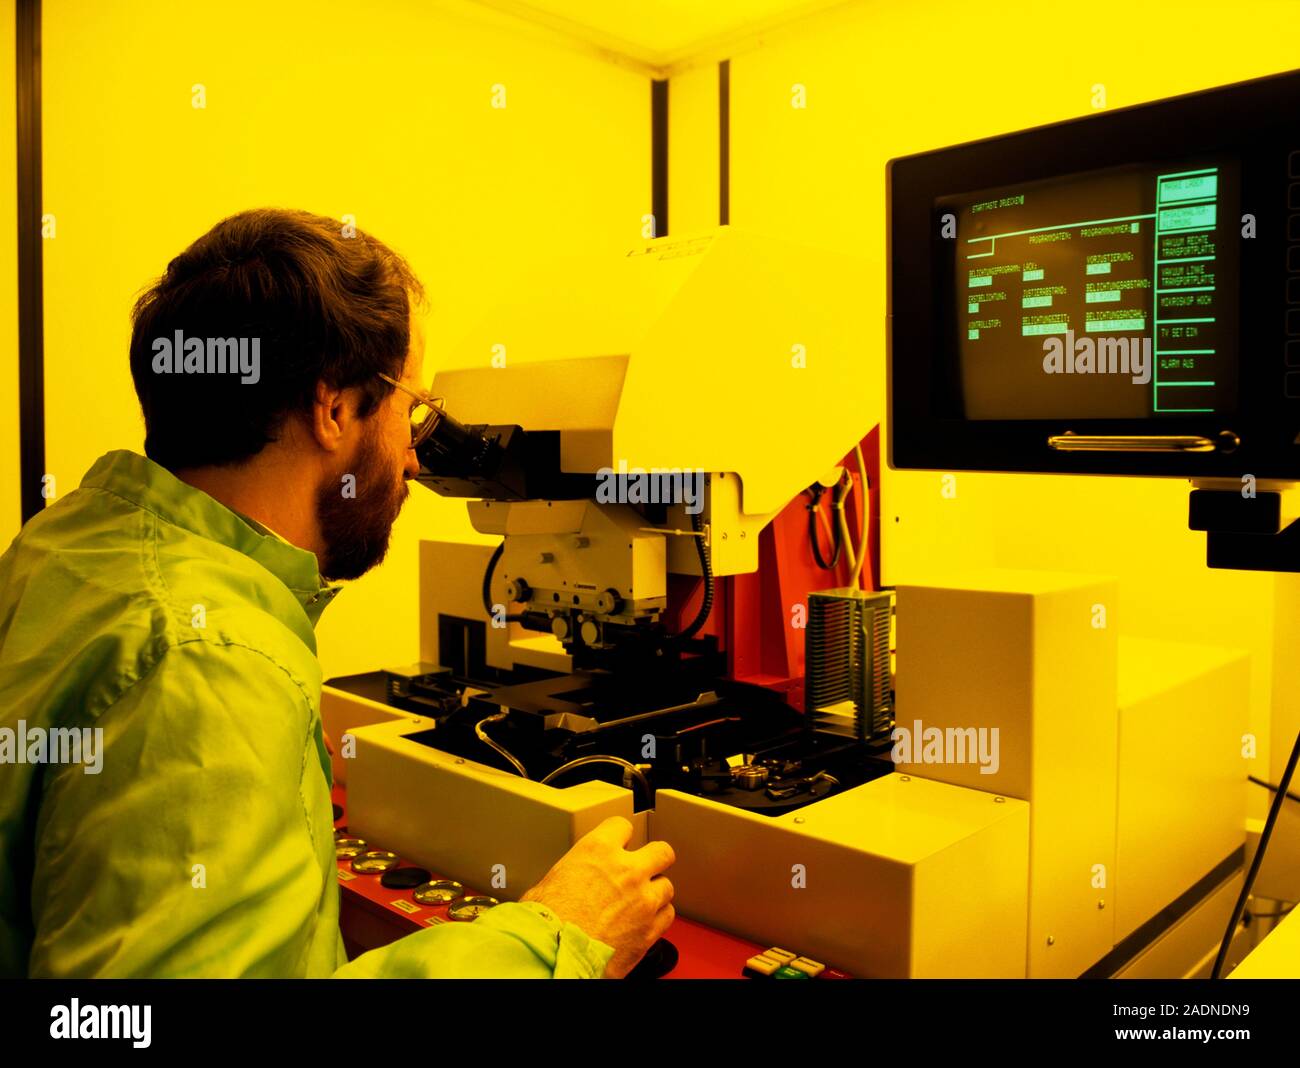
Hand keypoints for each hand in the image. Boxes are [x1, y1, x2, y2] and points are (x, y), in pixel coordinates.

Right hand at [520, 816, 674, 977]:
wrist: (555, 958)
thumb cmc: (546, 923)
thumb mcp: (547, 883)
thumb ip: (569, 873)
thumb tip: (564, 881)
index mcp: (598, 851)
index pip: (622, 826)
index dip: (619, 835)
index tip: (619, 842)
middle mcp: (626, 871)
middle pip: (661, 851)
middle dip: (654, 858)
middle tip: (644, 867)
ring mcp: (643, 900)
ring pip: (667, 886)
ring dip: (655, 891)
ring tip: (641, 900)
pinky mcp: (650, 929)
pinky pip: (668, 915)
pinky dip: (658, 917)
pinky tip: (645, 921)